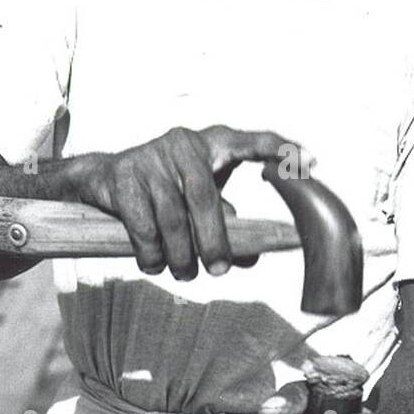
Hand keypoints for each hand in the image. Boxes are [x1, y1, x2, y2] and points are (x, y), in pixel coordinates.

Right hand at [73, 125, 302, 279]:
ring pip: (173, 219)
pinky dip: (152, 253)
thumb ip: (227, 225)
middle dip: (214, 241)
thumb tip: (250, 258)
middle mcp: (184, 143)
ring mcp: (151, 158)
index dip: (281, 149)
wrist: (103, 180)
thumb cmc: (166, 190)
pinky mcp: (124, 175)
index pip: (251, 141)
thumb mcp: (200, 202)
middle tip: (219, 269)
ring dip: (181, 255)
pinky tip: (154, 262)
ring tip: (184, 272)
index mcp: (212, 144)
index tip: (310, 162)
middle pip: (205, 198)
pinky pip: (143, 226)